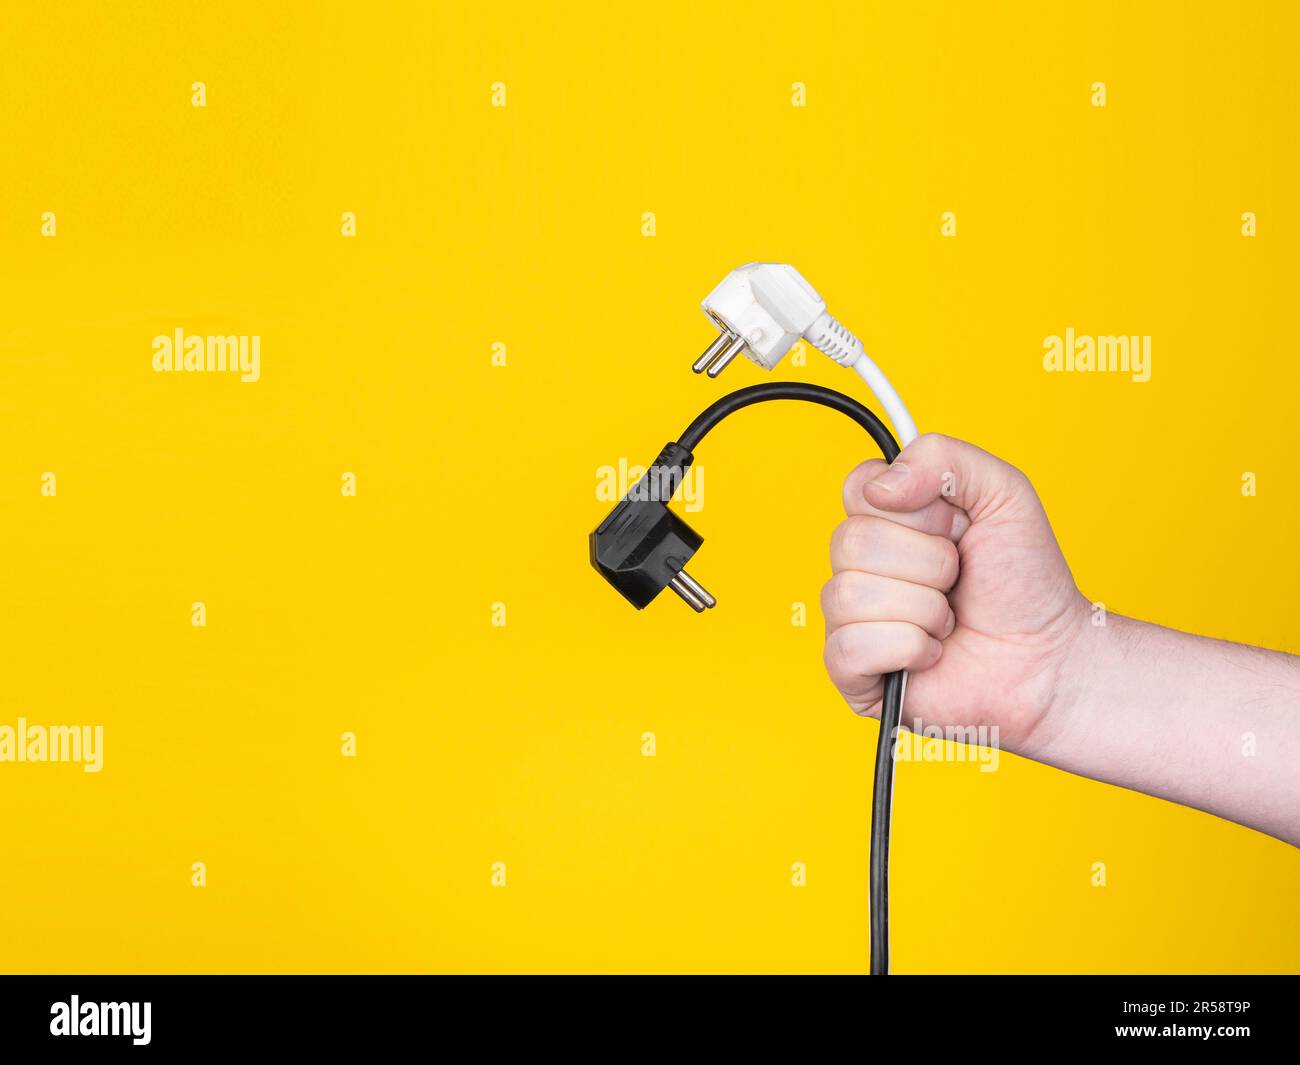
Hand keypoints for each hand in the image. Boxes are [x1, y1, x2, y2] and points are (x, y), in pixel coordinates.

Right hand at [822, 433, 1087, 753]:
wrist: (1048, 659)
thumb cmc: (1024, 582)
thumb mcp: (1004, 494)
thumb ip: (943, 457)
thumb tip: (881, 485)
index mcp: (887, 519)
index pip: (857, 489)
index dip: (913, 509)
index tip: (953, 525)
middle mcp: (861, 565)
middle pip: (852, 542)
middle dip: (929, 564)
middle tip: (958, 580)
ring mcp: (851, 618)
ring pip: (851, 595)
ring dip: (924, 610)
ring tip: (949, 620)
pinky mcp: (852, 671)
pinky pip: (851, 647)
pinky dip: (907, 649)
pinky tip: (931, 653)